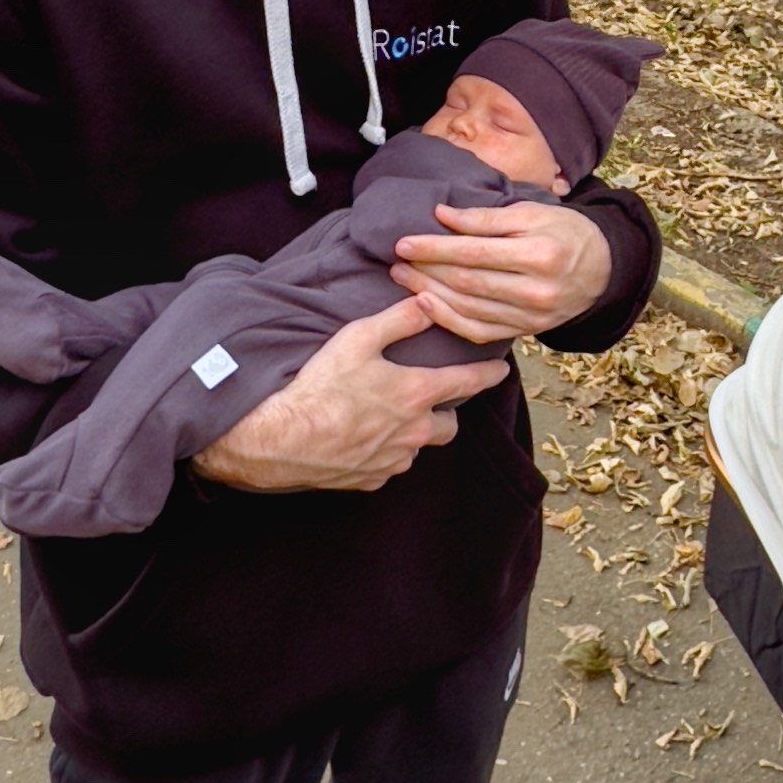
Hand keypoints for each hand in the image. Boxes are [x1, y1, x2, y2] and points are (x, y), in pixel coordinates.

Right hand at [191, 296, 508, 494]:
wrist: (280, 439)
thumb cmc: (320, 387)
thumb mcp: (358, 339)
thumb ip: (398, 320)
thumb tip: (428, 302)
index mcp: (416, 394)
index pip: (467, 383)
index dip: (488, 374)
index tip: (501, 371)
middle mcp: (413, 432)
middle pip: (449, 425)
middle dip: (448, 412)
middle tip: (433, 400)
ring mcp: (392, 460)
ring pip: (417, 448)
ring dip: (412, 434)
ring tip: (390, 418)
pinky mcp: (369, 480)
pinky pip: (388, 466)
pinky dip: (383, 453)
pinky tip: (363, 439)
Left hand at [390, 197, 614, 347]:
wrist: (602, 270)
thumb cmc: (565, 232)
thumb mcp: (532, 213)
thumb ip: (486, 218)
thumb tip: (442, 215)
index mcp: (540, 254)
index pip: (474, 253)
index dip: (435, 248)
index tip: (404, 242)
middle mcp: (535, 291)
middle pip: (468, 282)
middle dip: (426, 271)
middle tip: (397, 260)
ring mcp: (531, 317)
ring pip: (468, 309)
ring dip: (430, 293)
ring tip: (403, 279)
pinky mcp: (526, 332)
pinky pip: (479, 331)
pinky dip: (449, 320)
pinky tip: (426, 305)